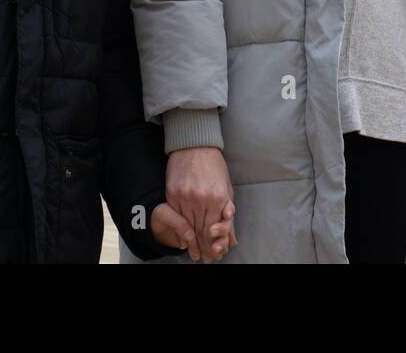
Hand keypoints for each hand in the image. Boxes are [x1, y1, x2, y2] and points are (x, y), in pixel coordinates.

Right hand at [166, 147, 235, 262]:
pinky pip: (177, 216)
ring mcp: (185, 196)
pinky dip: (180, 230)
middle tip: (206, 260)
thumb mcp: (227, 188)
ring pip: (188, 226)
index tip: (215, 255)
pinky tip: (183, 239)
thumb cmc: (214, 166)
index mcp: (219, 197)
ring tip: (195, 254)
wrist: (195, 145)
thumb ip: (229, 215)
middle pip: (202, 230)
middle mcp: (202, 199)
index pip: (215, 229)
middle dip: (204, 247)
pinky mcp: (173, 193)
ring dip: (192, 242)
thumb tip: (232, 239)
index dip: (214, 245)